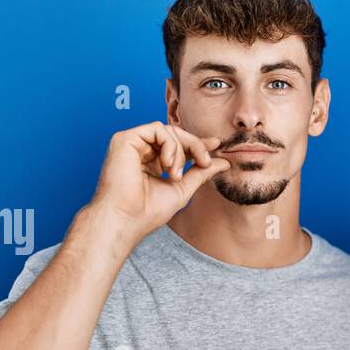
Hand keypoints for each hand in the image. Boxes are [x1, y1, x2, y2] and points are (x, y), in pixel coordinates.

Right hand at [90, 121, 230, 243]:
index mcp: (152, 162)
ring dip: (182, 151)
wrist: (127, 219)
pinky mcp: (125, 139)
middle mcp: (141, 151)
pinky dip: (170, 145)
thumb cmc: (148, 211)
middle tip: (205, 162)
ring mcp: (132, 144)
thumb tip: (224, 162)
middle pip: (175, 134)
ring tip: (176, 175)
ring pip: (168, 131)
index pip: (178, 145)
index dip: (197, 143)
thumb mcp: (182, 189)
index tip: (215, 144)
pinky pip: (157, 129)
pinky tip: (168, 165)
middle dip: (195, 145)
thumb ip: (201, 173)